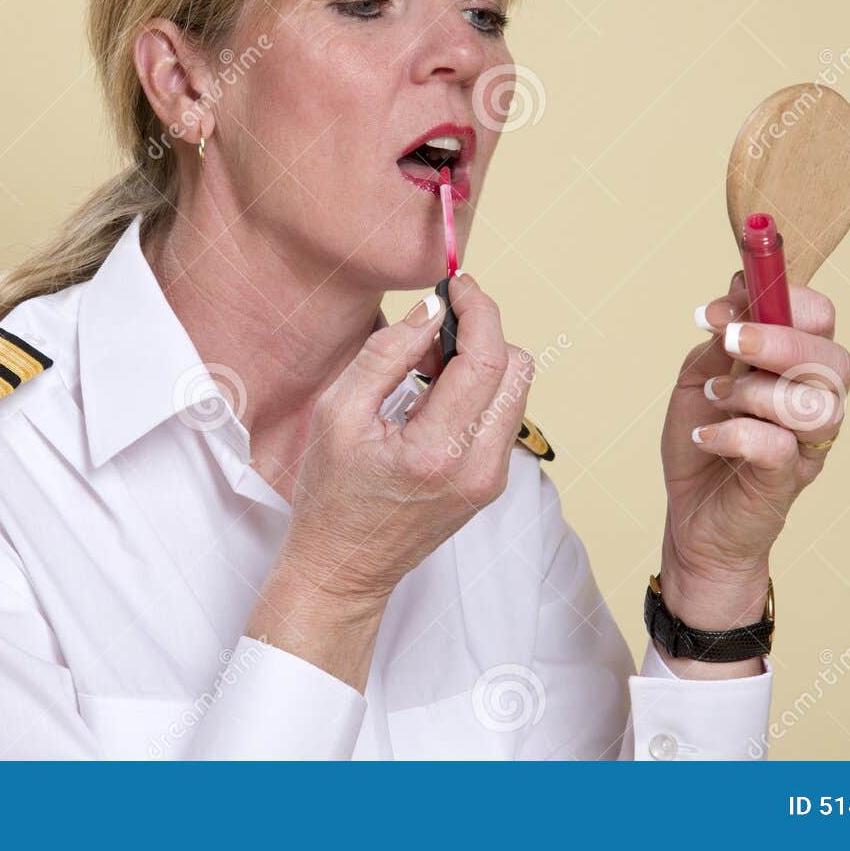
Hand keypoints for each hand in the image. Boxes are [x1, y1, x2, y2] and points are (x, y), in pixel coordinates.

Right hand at [248, 274, 533, 688]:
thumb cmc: (331, 494)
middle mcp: (478, 467)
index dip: (478, 309)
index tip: (457, 284)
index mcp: (436, 450)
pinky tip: (436, 396)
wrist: (345, 566)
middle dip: (482, 332)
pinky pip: (504, 414)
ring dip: (483, 360)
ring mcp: (491, 478)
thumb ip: (387, 354)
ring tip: (429, 367)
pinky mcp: (493, 482)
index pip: (486, 358)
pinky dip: (480, 389)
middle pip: (517, 367)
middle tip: (434, 330)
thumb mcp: (338, 413)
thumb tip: (431, 309)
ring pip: (517, 388)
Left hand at [656, 271, 849, 633]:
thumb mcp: (698, 378)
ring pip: (815, 402)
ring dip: (753, 392)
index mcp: (799, 365)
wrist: (690, 516)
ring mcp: (809, 443)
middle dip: (776, 341)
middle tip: (727, 344)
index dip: (779, 300)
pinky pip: (779, 446)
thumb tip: (737, 291)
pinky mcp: (789, 480)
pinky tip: (705, 438)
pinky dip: (734, 434)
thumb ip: (719, 338)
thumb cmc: (703, 440)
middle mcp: (817, 400)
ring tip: (713, 400)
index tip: (722, 310)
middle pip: (832, 357)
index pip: (820, 316)